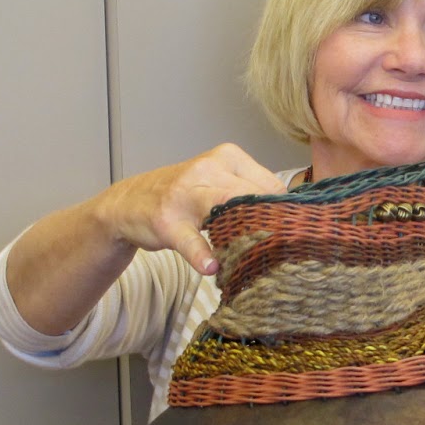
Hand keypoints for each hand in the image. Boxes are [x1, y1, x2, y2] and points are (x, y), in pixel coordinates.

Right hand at [98, 143, 285, 275]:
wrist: (130, 202)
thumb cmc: (186, 196)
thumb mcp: (220, 183)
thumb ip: (252, 195)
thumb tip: (294, 218)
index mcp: (228, 157)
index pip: (270, 184)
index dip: (285, 212)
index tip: (294, 234)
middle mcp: (208, 169)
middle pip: (251, 195)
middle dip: (271, 222)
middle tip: (286, 249)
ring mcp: (185, 194)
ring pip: (223, 209)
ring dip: (242, 233)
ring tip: (257, 254)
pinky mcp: (167, 220)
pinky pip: (189, 239)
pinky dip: (200, 254)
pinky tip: (210, 266)